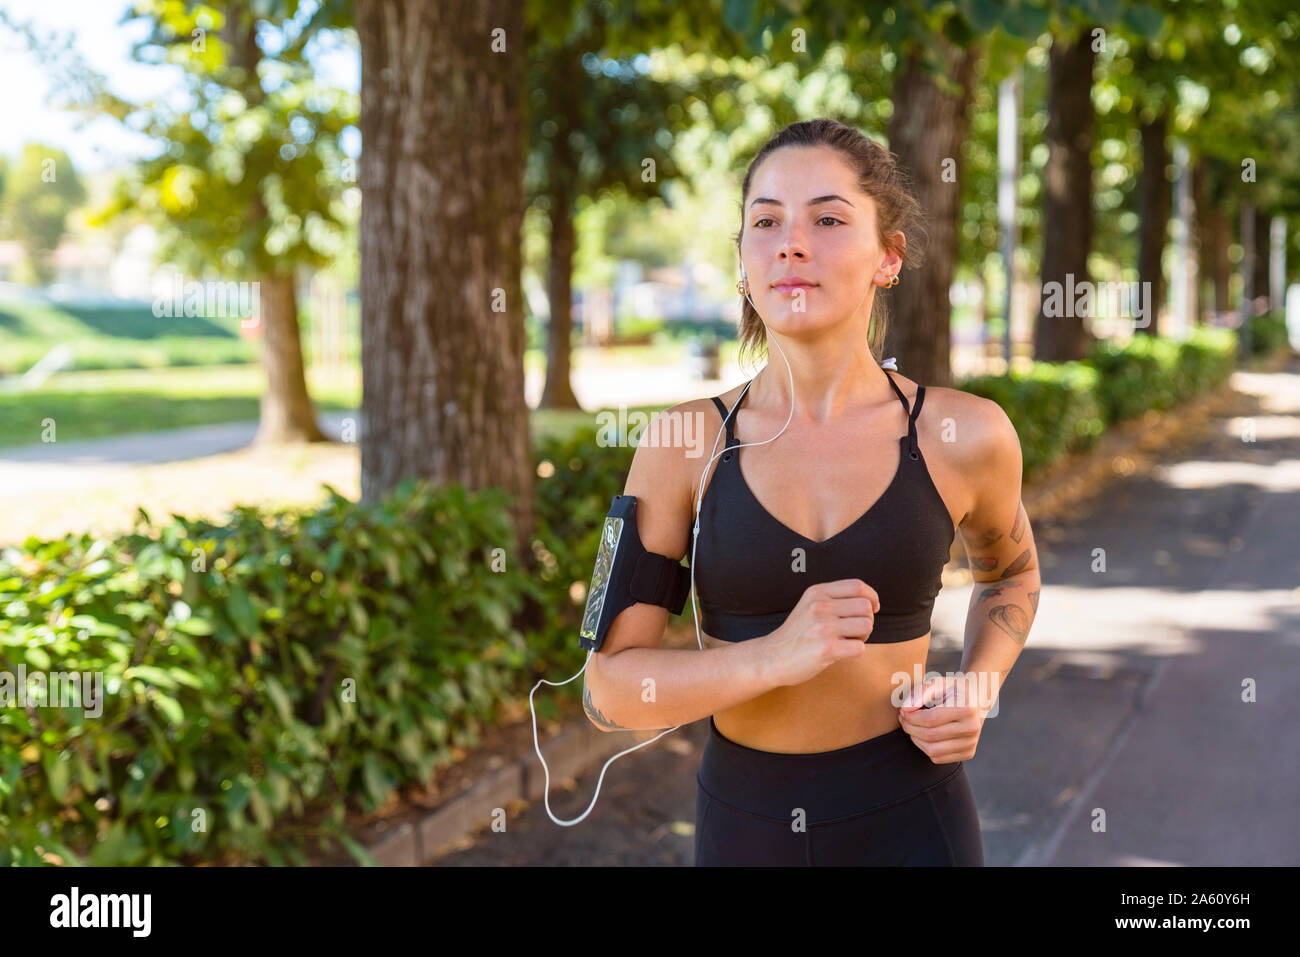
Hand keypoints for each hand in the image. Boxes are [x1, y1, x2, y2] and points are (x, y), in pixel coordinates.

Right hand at [761, 579, 879, 687]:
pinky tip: (840, 652)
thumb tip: (870, 602)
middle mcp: (820, 606)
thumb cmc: (797, 634)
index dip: (872, 597)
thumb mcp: (809, 605)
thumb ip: (834, 599)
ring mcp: (823, 627)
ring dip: (862, 637)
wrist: (772, 657)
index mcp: (817, 592)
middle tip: (853, 631)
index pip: (857, 586)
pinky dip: (855, 652)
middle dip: (866, 620)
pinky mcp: (827, 648)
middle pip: (865, 606)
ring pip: (866, 626)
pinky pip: (860, 647)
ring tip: (846, 641)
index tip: (872, 608)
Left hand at [898, 673, 993, 763]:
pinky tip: (924, 735)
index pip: (930, 719)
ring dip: (915, 739)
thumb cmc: (953, 689)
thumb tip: (905, 709)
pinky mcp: (968, 753)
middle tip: (903, 717)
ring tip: (912, 725)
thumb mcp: (938, 683)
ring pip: (932, 750)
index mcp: (966, 708)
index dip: (910, 717)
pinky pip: (938, 758)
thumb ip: (920, 693)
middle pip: (930, 736)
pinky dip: (925, 747)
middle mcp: (972, 727)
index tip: (902, 710)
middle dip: (909, 727)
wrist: (976, 699)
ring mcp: (971, 743)